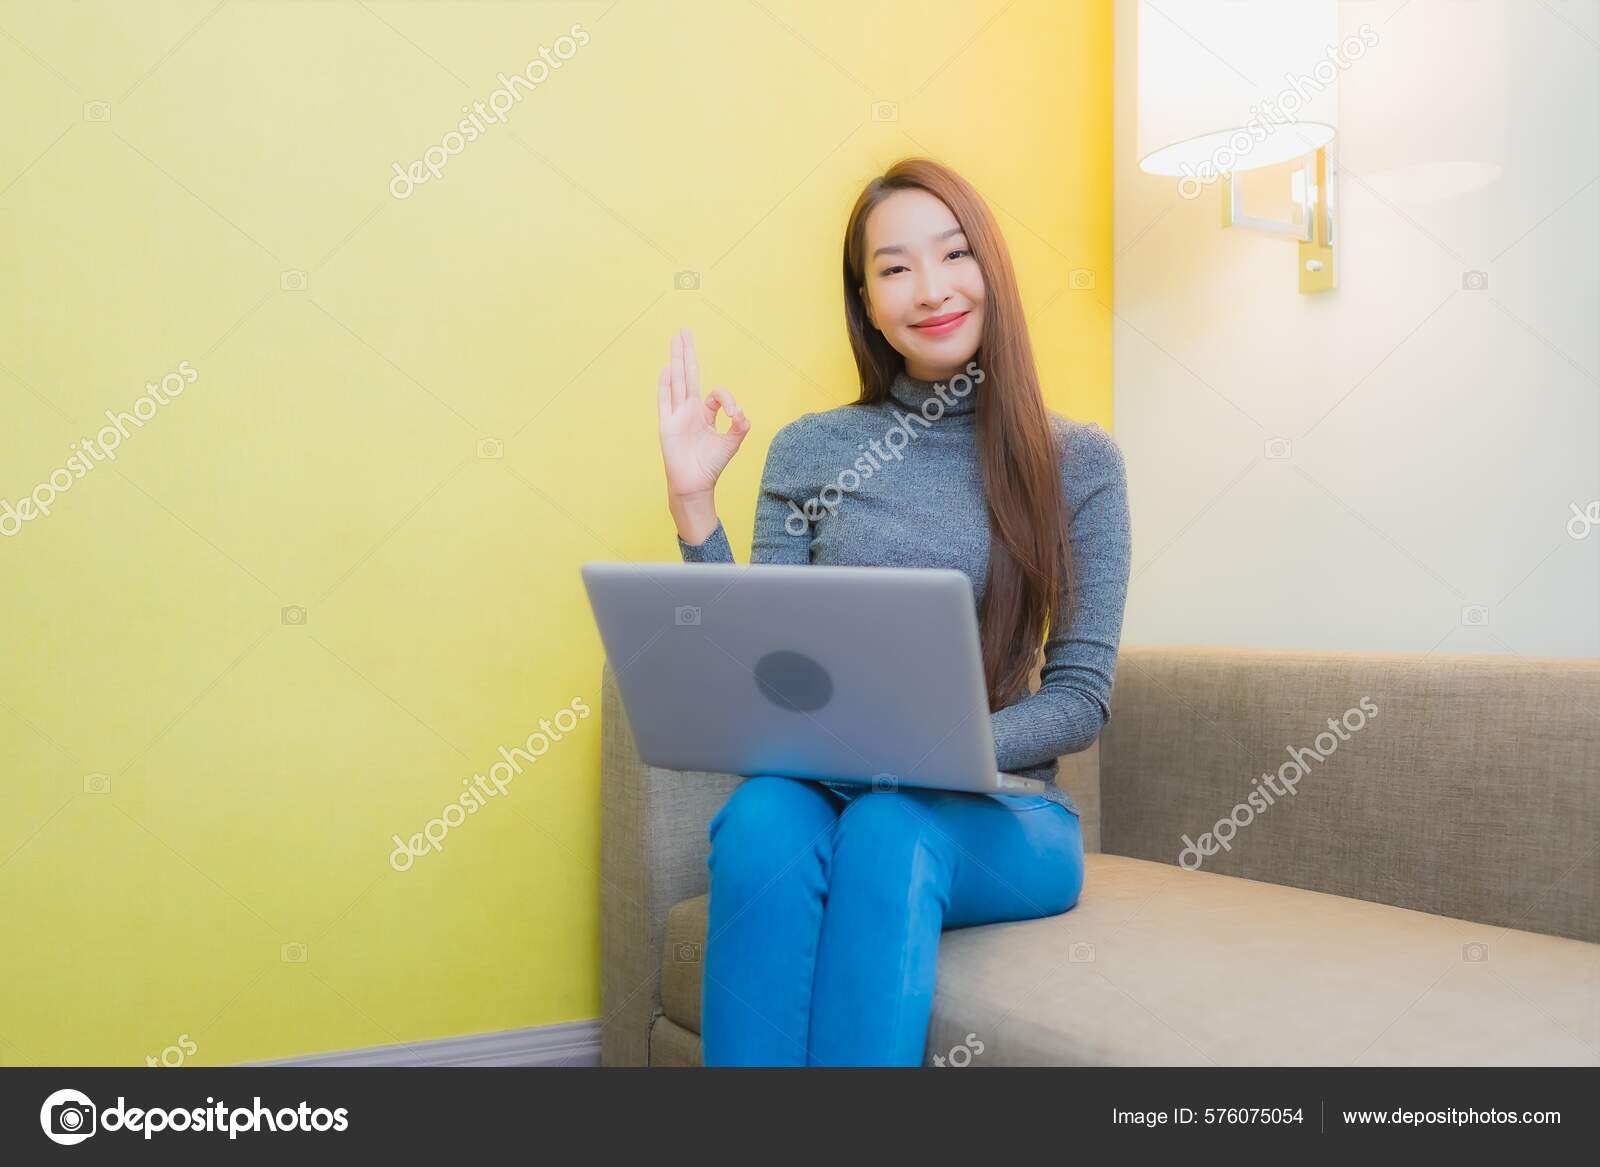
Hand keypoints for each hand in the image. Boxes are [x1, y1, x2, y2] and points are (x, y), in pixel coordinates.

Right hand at [657, 327, 749, 500]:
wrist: (694, 484)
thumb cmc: (710, 466)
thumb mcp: (732, 442)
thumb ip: (740, 425)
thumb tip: (739, 410)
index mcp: (704, 414)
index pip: (714, 394)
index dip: (726, 398)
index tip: (734, 412)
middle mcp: (688, 411)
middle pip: (687, 375)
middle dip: (687, 353)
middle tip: (684, 330)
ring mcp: (676, 416)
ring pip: (676, 381)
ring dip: (676, 359)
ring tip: (675, 339)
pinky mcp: (667, 425)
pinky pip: (665, 401)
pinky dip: (666, 384)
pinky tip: (668, 368)